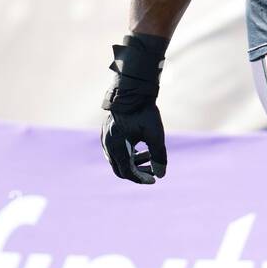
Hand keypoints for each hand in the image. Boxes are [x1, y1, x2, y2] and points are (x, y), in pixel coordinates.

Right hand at [101, 33, 168, 183]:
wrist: (132, 88)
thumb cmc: (144, 110)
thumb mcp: (155, 133)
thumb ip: (158, 155)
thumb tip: (161, 175)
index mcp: (116, 147)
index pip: (127, 172)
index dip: (141, 178)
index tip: (154, 179)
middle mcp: (107, 144)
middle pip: (120, 168)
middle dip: (137, 172)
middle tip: (152, 172)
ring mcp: (105, 138)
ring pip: (118, 159)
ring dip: (133, 162)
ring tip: (149, 156)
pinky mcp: (108, 132)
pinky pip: (116, 150)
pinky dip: (128, 153)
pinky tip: (141, 148)